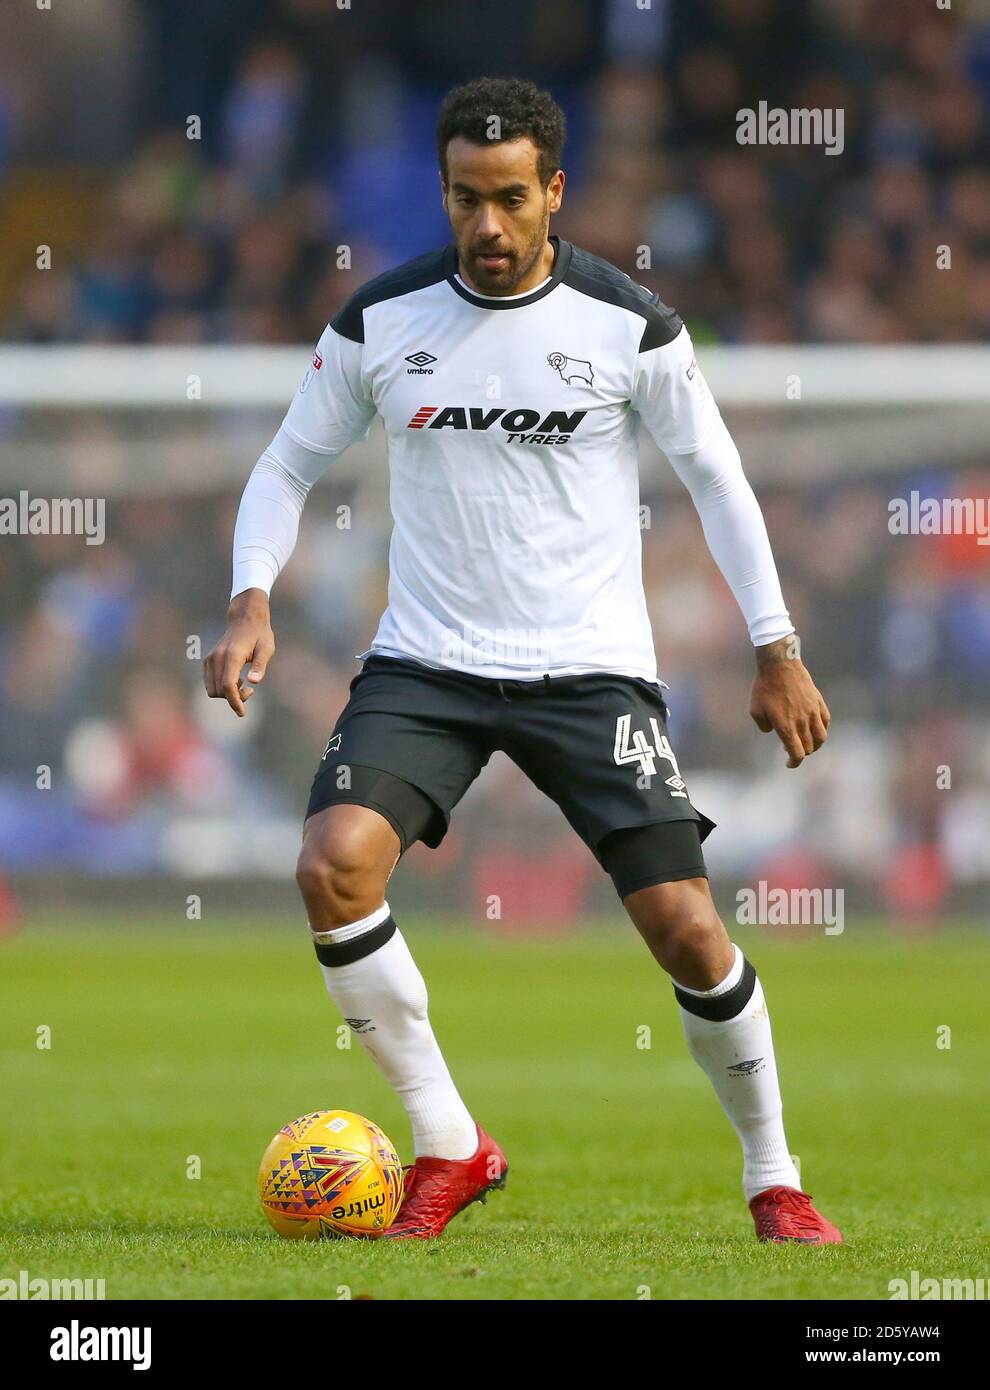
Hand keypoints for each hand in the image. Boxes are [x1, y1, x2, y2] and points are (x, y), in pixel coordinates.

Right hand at [203, 589, 274, 716]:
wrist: (246, 619)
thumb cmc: (260, 635)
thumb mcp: (267, 649)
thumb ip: (260, 665)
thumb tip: (254, 682)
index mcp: (232, 655)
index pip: (227, 686)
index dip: (234, 702)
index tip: (242, 713)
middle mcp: (217, 658)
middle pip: (219, 691)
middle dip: (233, 698)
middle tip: (250, 689)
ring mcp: (210, 659)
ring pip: (211, 689)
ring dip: (227, 694)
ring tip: (243, 683)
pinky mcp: (208, 661)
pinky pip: (209, 683)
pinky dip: (221, 688)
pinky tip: (235, 679)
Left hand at [750, 635, 829, 768]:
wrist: (779, 665)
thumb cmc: (764, 688)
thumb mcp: (755, 710)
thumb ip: (764, 726)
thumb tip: (773, 731)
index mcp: (786, 727)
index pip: (797, 753)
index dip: (794, 762)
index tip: (789, 763)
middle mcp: (802, 722)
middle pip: (808, 748)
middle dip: (800, 753)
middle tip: (791, 748)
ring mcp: (812, 712)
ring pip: (821, 737)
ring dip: (815, 745)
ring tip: (807, 743)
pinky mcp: (818, 702)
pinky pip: (826, 721)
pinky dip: (822, 729)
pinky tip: (816, 729)